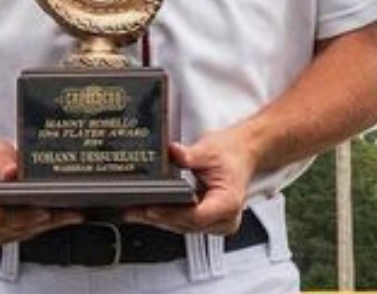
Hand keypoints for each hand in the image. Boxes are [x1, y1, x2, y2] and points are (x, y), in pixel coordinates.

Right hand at [0, 137, 82, 245]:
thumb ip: (1, 163)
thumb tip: (12, 173)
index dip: (23, 216)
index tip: (44, 211)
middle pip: (18, 226)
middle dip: (46, 219)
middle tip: (72, 211)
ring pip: (28, 231)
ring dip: (52, 223)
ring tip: (76, 212)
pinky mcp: (8, 234)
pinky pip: (31, 230)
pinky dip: (49, 222)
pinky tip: (68, 214)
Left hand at [123, 127, 257, 235]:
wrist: (243, 153)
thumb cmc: (231, 153)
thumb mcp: (209, 149)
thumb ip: (190, 155)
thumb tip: (173, 153)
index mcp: (228, 202)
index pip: (195, 215)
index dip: (170, 213)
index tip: (149, 208)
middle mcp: (224, 218)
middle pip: (185, 224)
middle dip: (157, 217)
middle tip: (132, 210)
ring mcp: (217, 223)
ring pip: (182, 227)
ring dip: (158, 219)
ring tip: (134, 211)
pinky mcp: (208, 222)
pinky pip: (184, 223)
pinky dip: (167, 216)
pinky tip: (148, 211)